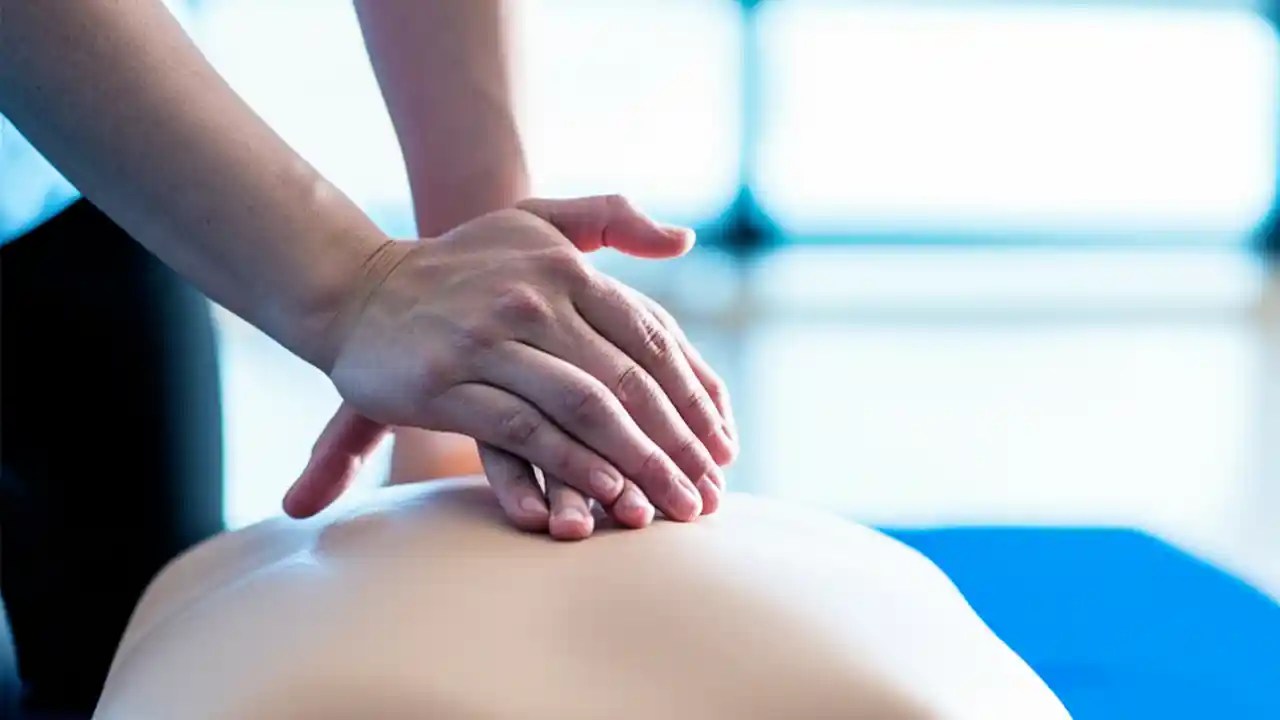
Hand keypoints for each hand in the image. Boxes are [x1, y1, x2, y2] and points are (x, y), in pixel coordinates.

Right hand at [282, 196, 737, 536]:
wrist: (361, 290)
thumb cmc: (464, 262)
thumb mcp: (535, 221)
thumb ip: (611, 217)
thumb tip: (683, 240)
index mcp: (566, 268)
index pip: (652, 339)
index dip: (694, 398)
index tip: (723, 446)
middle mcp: (533, 300)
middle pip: (628, 381)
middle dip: (677, 446)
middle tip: (707, 495)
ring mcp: (489, 341)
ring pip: (585, 408)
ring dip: (636, 464)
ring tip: (670, 506)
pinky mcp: (447, 383)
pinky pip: (525, 430)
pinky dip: (572, 464)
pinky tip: (606, 493)